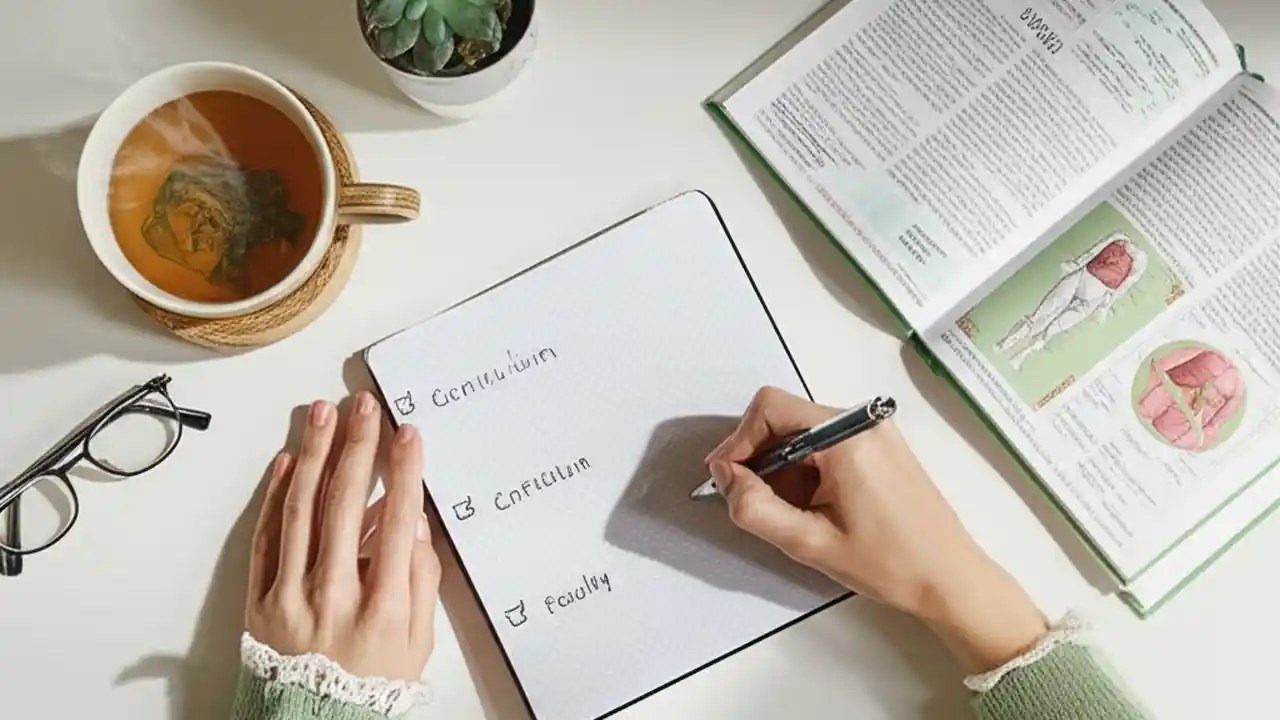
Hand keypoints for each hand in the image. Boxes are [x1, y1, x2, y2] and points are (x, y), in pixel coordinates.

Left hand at [245, 391, 440, 680]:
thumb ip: (419, 582)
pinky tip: (286, 461)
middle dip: (355, 447)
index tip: (407, 435)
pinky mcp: (261, 599)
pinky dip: (275, 495)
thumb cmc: (371, 686)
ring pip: (299, 511)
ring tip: (321, 415)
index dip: (402, 473)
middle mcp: (333, 597)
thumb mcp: (417, 643)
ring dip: (312, 455)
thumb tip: (413, 525)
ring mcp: (291, 596)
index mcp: (380, 609)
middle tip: (363, 407)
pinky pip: (267, 537)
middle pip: (342, 505)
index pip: (393, 524)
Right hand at [706, 387, 1046, 672]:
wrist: (950, 578)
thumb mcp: (810, 543)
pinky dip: (807, 469)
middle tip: (756, 503)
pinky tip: (816, 507)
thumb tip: (725, 477)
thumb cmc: (892, 563)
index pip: (770, 408)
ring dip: (784, 467)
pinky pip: (827, 442)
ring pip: (803, 432)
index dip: (738, 441)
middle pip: (785, 418)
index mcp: (847, 438)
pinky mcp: (880, 445)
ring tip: (795, 514)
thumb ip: (756, 507)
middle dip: (760, 458)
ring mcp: (874, 431)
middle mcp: (862, 422)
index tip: (726, 478)